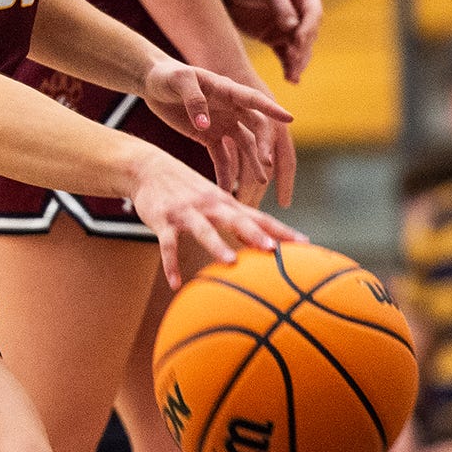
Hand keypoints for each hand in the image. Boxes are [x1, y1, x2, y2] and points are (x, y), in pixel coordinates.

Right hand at [128, 156, 302, 288]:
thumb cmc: (186, 188)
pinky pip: (167, 245)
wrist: (147, 168)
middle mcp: (209, 205)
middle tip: (274, 250)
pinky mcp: (163, 220)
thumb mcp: (213, 199)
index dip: (281, 229)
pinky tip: (175, 284)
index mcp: (225, 202)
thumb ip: (236, 218)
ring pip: (203, 230)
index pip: (259, 216)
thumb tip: (264, 241)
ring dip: (216, 246)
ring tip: (230, 263)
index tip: (304, 243)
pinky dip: (170, 264)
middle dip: (255, 235)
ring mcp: (186, 212)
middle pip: (236, 220)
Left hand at [139, 59, 291, 205]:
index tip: (289, 119)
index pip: (254, 99)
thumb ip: (193, 99)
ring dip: (252, 163)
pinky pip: (222, 157)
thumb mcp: (179, 81)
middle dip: (262, 145)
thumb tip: (204, 124)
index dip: (272, 109)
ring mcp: (222, 123)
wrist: (154, 84)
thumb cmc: (168, 75)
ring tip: (259, 183)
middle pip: (255, 127)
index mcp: (228, 90)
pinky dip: (225, 173)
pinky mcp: (209, 136)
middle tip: (266, 164)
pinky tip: (227, 190)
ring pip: (244, 146)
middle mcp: (231, 107)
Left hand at [205, 0, 322, 83]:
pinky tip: (290, 80)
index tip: (298, 41)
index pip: (313, 15)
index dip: (307, 29)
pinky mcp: (276, 40)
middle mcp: (302, 14)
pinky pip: (286, 56)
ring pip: (300, 49)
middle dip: (302, 49)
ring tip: (292, 76)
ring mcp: (290, 29)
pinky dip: (288, 67)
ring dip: (298, 63)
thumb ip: (280, 5)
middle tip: (293, 61)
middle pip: (308, 35)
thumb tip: (293, 27)